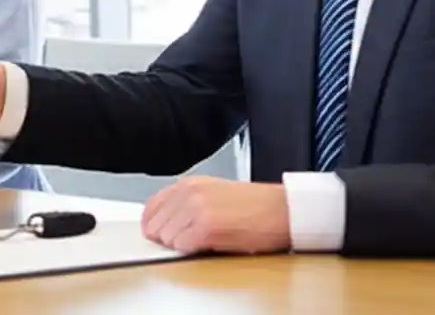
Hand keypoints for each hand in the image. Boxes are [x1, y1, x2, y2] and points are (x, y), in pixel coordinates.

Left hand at [140, 176, 289, 253]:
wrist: (283, 210)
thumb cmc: (256, 206)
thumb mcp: (215, 193)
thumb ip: (187, 202)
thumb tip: (165, 223)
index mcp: (190, 184)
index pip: (151, 207)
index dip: (153, 225)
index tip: (157, 235)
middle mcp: (189, 193)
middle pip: (155, 225)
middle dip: (167, 237)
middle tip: (188, 240)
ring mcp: (196, 209)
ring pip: (167, 238)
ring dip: (181, 245)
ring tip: (204, 241)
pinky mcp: (206, 228)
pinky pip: (182, 247)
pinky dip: (192, 251)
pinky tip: (209, 245)